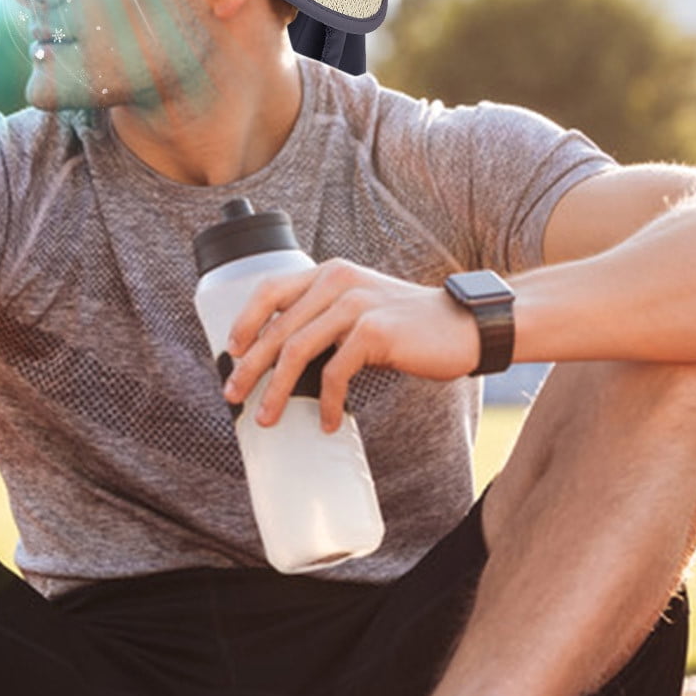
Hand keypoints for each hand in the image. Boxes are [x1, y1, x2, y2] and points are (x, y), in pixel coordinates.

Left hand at [223, 260, 480, 429]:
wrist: (464, 328)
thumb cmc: (409, 326)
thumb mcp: (361, 307)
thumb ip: (326, 317)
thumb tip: (281, 356)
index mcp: (330, 272)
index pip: (270, 288)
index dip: (245, 320)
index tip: (230, 350)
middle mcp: (338, 281)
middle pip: (277, 327)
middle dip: (250, 366)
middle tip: (233, 395)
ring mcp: (356, 304)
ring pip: (297, 350)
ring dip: (277, 390)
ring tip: (266, 418)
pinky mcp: (374, 332)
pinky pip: (335, 373)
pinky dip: (328, 403)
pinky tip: (329, 422)